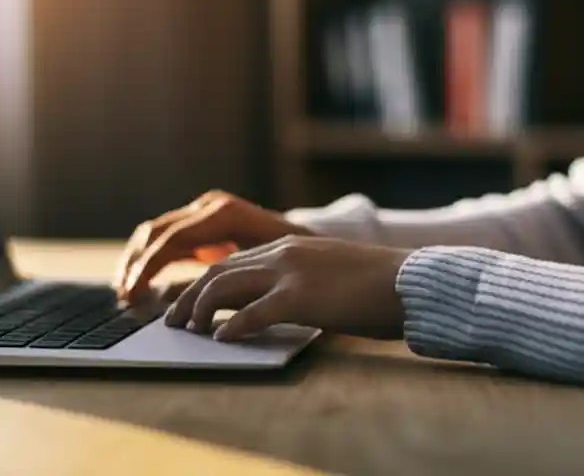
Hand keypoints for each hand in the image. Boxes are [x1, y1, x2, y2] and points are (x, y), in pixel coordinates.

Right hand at [114, 190, 313, 299]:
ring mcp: (206, 212)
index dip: (148, 267)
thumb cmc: (299, 261)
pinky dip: (150, 259)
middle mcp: (211, 207)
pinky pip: (167, 238)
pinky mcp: (204, 224)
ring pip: (156, 232)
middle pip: (157, 232)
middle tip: (124, 296)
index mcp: (225, 214)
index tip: (134, 294)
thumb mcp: (268, 273)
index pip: (172, 238)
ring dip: (138, 261)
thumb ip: (230, 286)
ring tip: (125, 292)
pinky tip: (141, 283)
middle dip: (136, 265)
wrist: (317, 241)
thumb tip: (193, 306)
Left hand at [164, 235, 411, 341]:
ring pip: (225, 286)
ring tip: (189, 331)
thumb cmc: (375, 286)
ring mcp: (289, 273)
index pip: (231, 261)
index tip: (188, 303)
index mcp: (288, 245)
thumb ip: (293, 283)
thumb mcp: (326, 274)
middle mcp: (282, 253)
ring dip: (199, 309)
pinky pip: (252, 313)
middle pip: (219, 272)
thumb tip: (262, 310)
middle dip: (190, 296)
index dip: (204, 283)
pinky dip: (231, 327)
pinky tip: (220, 339)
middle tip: (174, 321)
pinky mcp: (300, 297)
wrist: (409, 281)